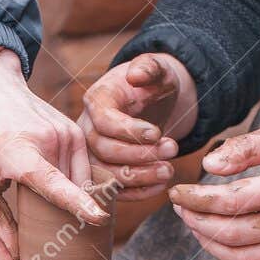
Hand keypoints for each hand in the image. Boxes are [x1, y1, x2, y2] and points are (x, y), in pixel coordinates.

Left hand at [0, 48, 105, 259]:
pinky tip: (53, 187)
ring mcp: (66, 132)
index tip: (98, 218)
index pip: (55, 183)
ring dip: (69, 200)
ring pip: (80, 183)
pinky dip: (73, 183)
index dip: (77, 203)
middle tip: (39, 230)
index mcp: (21, 153)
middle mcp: (50, 140)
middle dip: (61, 218)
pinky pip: (83, 169)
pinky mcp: (76, 131)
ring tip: (42, 204)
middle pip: (69, 194)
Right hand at [80, 53, 194, 198]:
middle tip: (171, 150)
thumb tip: (136, 75)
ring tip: (168, 170)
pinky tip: (160, 186)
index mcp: (97, 100)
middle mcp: (88, 130)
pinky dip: (138, 192)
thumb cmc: (153, 84)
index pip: (104, 121)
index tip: (157, 133)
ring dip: (140, 176)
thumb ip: (149, 67)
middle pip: (104, 150)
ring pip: (108, 174)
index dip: (129, 131)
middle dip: (139, 154)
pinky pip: (116, 190)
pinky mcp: (106, 172)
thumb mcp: (157, 69)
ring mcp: (94, 154)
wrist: (153, 101)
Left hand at [168, 123, 259, 259]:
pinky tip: (218, 248)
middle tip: (181, 208)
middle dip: (196, 222)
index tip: (177, 193)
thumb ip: (246, 148)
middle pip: (231, 235)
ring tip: (197, 225)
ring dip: (209, 245)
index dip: (196, 200)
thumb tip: (208, 166)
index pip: (232, 202)